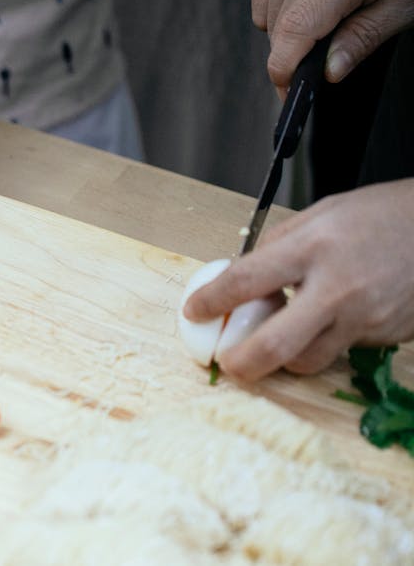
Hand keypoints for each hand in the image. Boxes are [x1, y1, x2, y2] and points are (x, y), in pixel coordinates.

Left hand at [183, 178, 413, 380]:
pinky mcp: (383, 336)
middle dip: (241, 362)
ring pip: (307, 360)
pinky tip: (325, 322)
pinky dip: (322, 343)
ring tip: (277, 337)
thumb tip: (238, 278)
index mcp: (312, 248)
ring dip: (283, 357)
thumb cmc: (377, 215)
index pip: (245, 282)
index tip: (194, 311)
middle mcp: (337, 288)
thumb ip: (276, 247)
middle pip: (275, 344)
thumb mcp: (318, 215)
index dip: (212, 301)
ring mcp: (364, 318)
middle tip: (227, 363)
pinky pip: (340, 351)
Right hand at [252, 0, 413, 96]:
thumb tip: (330, 72)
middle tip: (331, 48)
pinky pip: (262, 2)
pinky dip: (279, 12)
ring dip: (292, 32)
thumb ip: (365, 38)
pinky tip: (308, 0)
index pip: (296, 28)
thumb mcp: (403, 2)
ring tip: (329, 13)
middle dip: (299, 52)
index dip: (285, 67)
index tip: (288, 90)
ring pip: (270, 20)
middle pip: (282, 30)